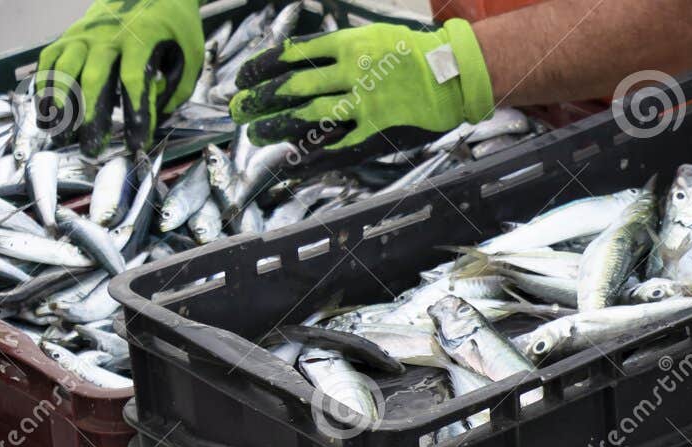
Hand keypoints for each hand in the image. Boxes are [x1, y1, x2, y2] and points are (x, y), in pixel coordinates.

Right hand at [37, 0, 203, 153]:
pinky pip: (51, 59)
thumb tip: (158, 116)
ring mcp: (85, 34)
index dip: (136, 114)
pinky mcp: (71, 35)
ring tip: (59, 133)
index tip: (138, 142)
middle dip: (92, 117)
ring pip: (65, 68)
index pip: (134, 80)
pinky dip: (45, 85)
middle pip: (95, 79)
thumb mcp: (190, 54)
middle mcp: (107, 35)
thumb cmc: (174, 26)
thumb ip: (177, 87)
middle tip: (92, 148)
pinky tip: (46, 110)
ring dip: (60, 103)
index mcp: (141, 39)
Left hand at [229, 19, 493, 155]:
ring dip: (278, 125)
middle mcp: (351, 72)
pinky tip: (289, 165)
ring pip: (310, 116)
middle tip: (237, 109)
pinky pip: (339, 147)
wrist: (454, 73)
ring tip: (255, 132)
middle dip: (261, 99)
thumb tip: (303, 56)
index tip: (243, 78)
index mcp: (347, 45)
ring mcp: (365, 103)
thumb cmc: (415, 53)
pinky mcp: (378, 129)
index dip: (262, 67)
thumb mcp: (373, 36)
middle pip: (294, 86)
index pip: (291, 55)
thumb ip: (340, 48)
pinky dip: (311, 158)